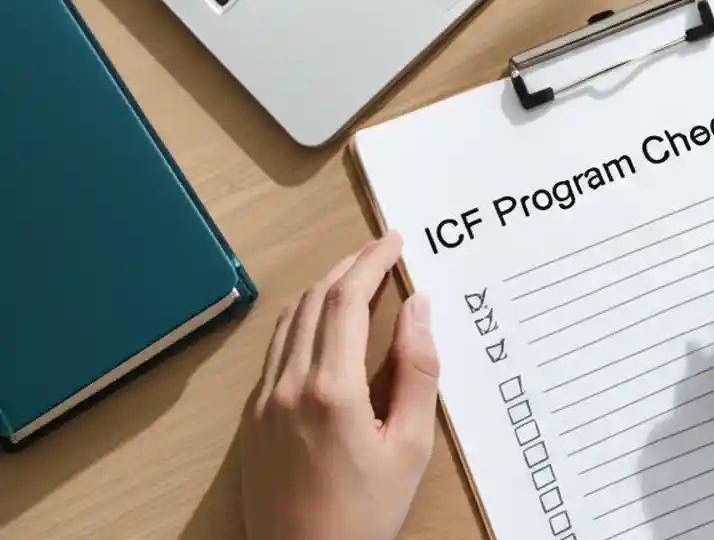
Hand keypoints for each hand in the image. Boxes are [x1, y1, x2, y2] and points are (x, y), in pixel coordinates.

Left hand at [241, 232, 439, 539]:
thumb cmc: (363, 514)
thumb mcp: (411, 446)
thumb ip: (417, 371)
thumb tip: (419, 309)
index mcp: (331, 389)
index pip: (348, 299)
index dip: (372, 261)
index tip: (393, 241)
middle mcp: (288, 385)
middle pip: (315, 300)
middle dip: (349, 266)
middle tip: (380, 251)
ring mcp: (264, 401)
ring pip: (288, 321)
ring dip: (322, 289)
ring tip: (355, 278)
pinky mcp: (252, 418)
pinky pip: (275, 351)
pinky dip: (301, 321)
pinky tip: (321, 326)